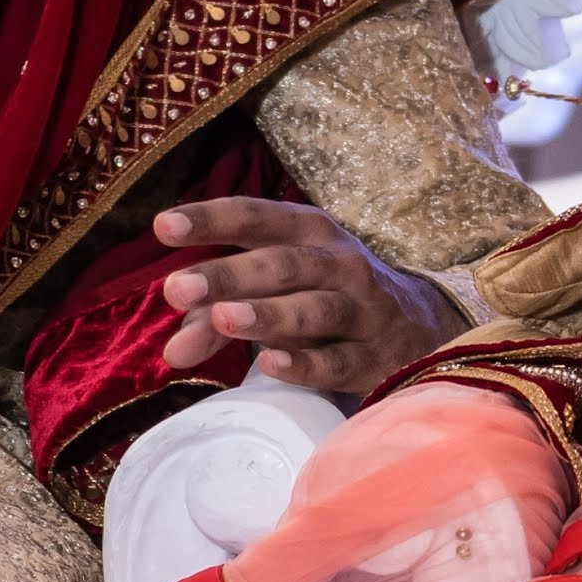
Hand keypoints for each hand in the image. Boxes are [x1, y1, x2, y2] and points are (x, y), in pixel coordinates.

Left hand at [153, 196, 459, 396]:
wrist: (418, 326)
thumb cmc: (325, 297)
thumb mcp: (277, 290)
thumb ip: (218, 314)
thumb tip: (171, 350)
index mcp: (309, 232)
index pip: (257, 218)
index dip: (211, 220)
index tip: (163, 226)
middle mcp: (339, 263)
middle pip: (281, 265)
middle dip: (229, 275)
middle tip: (177, 288)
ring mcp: (363, 310)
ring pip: (314, 310)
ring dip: (267, 314)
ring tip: (223, 319)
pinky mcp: (376, 358)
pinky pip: (338, 361)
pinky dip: (305, 363)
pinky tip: (268, 364)